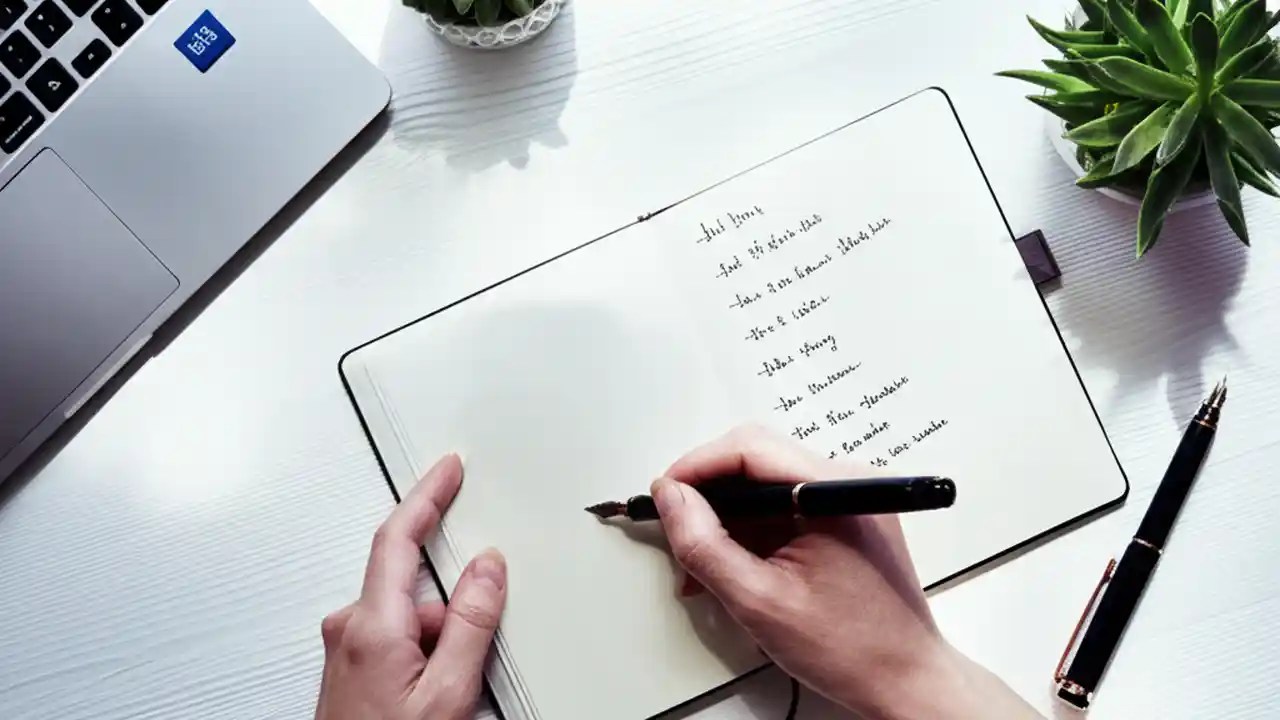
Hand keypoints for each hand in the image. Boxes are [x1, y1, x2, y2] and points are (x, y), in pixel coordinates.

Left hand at [316, 455, 506, 719]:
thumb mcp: (448, 693)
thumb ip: (469, 623)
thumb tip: (485, 567)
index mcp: (371, 625)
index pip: (398, 536)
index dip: (427, 494)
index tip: (448, 468)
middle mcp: (349, 630)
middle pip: (415, 589)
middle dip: (451, 614)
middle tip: (469, 665)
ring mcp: (345, 651)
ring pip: (412, 622)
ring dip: (438, 646)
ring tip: (448, 699)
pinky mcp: (349, 670)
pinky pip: (399, 643)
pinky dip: (424, 661)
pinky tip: (431, 703)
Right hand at [652, 426, 1039, 719]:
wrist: (905, 683)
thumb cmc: (852, 649)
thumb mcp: (758, 600)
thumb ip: (705, 545)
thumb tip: (671, 499)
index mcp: (835, 490)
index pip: (749, 449)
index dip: (696, 467)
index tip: (663, 495)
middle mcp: (848, 482)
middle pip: (756, 460)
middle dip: (708, 495)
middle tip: (676, 530)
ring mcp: (849, 500)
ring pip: (766, 486)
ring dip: (727, 519)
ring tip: (703, 568)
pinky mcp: (846, 519)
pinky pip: (786, 507)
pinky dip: (753, 532)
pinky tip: (734, 569)